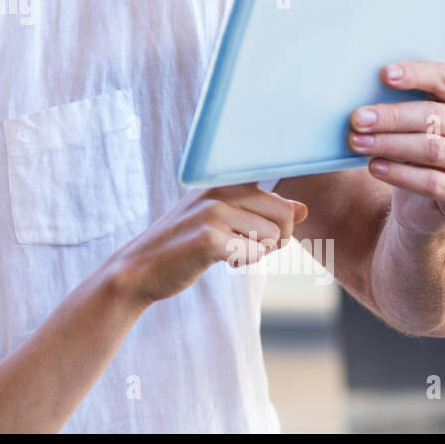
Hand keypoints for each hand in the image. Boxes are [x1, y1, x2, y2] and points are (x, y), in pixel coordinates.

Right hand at [108, 183, 308, 307]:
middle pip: (285, 215)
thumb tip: (304, 209)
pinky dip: (242, 263)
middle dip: (276, 239)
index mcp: (223, 177)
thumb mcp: (222, 218)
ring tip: (227, 250)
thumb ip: (262, 210)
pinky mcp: (210, 238)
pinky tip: (219, 260)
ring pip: (274, 238)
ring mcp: (214, 211)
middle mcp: (219, 188)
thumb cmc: (184, 241)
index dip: (286, 199)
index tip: (273, 188)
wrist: (140, 268)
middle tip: (246, 245)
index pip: (275, 176)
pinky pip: (256, 255)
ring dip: (257, 253)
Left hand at [349, 61, 444, 235]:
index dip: (415, 75)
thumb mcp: (412, 119)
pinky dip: (399, 173)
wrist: (424, 200)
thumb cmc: (415, 145)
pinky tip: (375, 167)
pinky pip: (432, 182)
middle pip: (435, 116)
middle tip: (357, 118)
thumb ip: (401, 101)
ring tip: (358, 142)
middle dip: (391, 116)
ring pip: (432, 149)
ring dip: (389, 144)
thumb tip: (365, 93)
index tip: (383, 74)